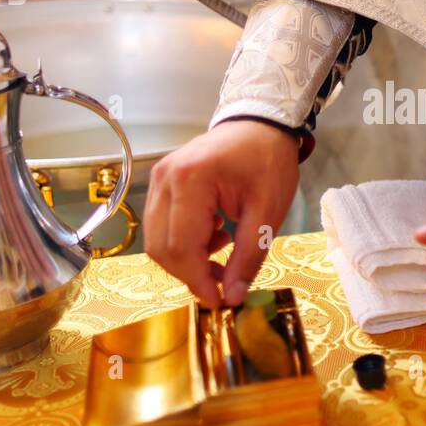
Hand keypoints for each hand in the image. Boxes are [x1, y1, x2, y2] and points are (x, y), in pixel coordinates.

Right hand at [144, 120, 299, 307]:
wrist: (260, 124)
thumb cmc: (268, 161)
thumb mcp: (269, 212)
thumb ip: (249, 256)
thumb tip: (232, 297)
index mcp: (191, 180)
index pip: (181, 247)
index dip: (198, 281)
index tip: (220, 301)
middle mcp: (165, 178)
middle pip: (161, 247)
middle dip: (190, 273)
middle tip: (223, 281)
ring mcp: (159, 178)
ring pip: (157, 239)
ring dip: (186, 258)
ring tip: (223, 250)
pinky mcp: (161, 181)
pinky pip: (161, 224)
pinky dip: (183, 240)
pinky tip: (214, 232)